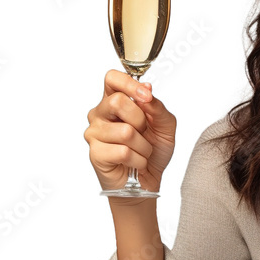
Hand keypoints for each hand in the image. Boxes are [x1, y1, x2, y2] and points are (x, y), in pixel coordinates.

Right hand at [84, 69, 176, 194]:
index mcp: (115, 101)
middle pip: (117, 102)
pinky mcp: (95, 153)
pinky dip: (139, 160)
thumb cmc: (154, 150)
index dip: (129, 83)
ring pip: (125, 131)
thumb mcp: (165, 126)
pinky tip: (134, 163)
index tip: (146, 96)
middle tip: (144, 133)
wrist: (149, 181)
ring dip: (143, 146)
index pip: (111, 78)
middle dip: (141, 121)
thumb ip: (157, 107)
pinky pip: (124, 152)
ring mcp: (94, 133)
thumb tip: (147, 91)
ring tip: (140, 152)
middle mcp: (100, 114)